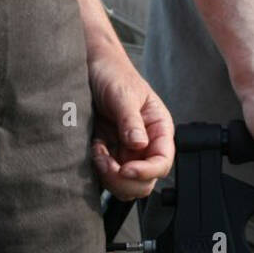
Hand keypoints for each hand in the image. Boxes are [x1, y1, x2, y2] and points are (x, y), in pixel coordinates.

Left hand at [88, 47, 174, 200]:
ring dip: (110, 178)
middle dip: (125, 179)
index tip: (125, 169)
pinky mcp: (110, 154)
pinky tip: (94, 150)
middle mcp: (147, 143)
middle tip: (106, 162)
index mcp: (158, 128)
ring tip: (98, 153)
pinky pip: (109, 177)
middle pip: (146, 181)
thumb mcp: (123, 94)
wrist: (90, 67)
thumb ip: (131, 120)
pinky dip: (100, 171)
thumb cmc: (113, 74)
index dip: (147, 171)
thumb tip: (139, 144)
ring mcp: (128, 151)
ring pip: (127, 185)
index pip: (163, 161)